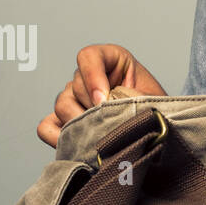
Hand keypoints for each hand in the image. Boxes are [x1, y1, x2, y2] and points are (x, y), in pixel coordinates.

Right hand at [37, 44, 166, 147]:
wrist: (158, 134)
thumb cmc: (159, 113)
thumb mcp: (153, 99)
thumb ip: (132, 97)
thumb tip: (107, 107)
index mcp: (112, 61)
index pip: (88, 57)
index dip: (92, 77)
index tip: (104, 100)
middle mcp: (89, 77)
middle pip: (74, 86)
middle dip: (93, 109)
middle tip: (112, 125)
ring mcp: (75, 98)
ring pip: (62, 105)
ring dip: (81, 124)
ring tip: (103, 137)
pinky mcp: (65, 121)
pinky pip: (46, 126)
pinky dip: (57, 137)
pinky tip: (78, 146)